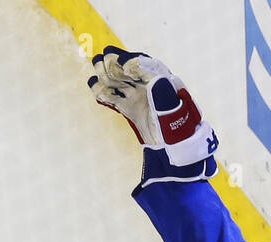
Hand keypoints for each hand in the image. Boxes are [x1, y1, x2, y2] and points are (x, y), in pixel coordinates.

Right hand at [88, 46, 217, 180]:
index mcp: (166, 88)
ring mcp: (141, 100)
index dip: (135, 64)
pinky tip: (94, 85)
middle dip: (118, 65)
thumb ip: (165, 101)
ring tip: (95, 65)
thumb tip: (157, 81)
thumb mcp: (173, 119)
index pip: (150, 69)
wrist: (173, 155)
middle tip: (102, 58)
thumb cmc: (176, 136)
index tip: (122, 61)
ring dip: (108, 75)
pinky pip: (117, 99)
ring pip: (122, 84)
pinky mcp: (132, 110)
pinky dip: (105, 93)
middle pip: (133, 73)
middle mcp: (152, 90)